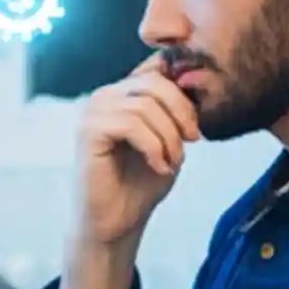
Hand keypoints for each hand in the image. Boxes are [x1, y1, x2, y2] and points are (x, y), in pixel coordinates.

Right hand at [75, 52, 200, 249]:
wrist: (118, 221)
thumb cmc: (144, 181)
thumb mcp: (171, 139)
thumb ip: (178, 110)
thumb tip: (199, 81)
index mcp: (125, 92)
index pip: (159, 68)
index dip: (185, 92)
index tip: (196, 124)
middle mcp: (105, 95)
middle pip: (156, 82)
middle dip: (183, 112)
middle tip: (194, 139)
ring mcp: (93, 111)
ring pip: (146, 106)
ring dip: (169, 136)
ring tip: (174, 160)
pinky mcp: (88, 130)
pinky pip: (131, 125)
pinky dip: (154, 147)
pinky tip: (159, 167)